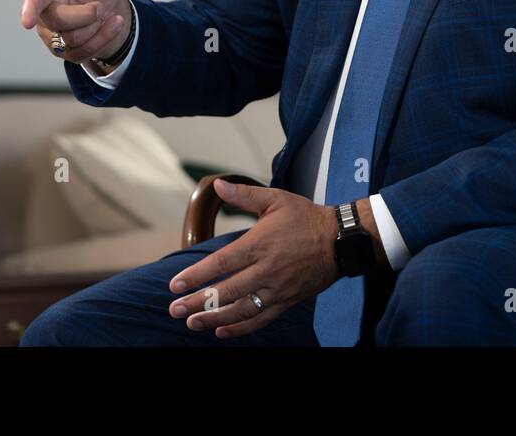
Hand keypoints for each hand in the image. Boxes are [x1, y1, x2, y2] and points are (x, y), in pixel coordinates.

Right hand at [19, 0, 131, 63]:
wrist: (111, 6)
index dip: (30, 8)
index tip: (26, 22)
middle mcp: (44, 11)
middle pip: (58, 22)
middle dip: (86, 16)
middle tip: (101, 5)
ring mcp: (52, 33)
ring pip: (71, 40)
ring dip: (96, 28)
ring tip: (107, 13)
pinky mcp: (64, 51)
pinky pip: (82, 53)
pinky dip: (103, 38)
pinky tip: (114, 23)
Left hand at [165, 179, 344, 338]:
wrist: (341, 240)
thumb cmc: (306, 217)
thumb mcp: (276, 199)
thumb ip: (244, 195)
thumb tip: (217, 185)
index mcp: (260, 243)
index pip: (221, 263)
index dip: (196, 275)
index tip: (174, 285)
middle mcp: (267, 269)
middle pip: (226, 291)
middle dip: (197, 302)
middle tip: (174, 309)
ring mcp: (278, 288)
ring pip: (241, 309)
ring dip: (214, 318)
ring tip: (193, 323)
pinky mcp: (287, 300)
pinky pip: (261, 319)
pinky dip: (241, 328)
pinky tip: (222, 330)